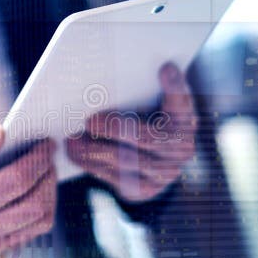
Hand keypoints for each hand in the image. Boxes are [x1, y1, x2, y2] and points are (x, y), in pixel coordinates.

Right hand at [0, 124, 56, 257]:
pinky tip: (31, 192)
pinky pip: (30, 234)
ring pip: (40, 223)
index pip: (17, 182)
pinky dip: (38, 212)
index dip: (37, 160)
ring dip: (48, 195)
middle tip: (49, 156)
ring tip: (44, 172)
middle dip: (48, 177)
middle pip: (35, 205)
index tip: (47, 143)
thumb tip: (0, 133)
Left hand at [66, 62, 196, 201]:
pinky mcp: (146, 190)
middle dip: (116, 129)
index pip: (182, 100)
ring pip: (128, 162)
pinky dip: (94, 166)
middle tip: (89, 121)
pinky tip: (76, 154)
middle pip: (148, 138)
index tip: (165, 68)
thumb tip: (158, 68)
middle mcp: (182, 148)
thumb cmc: (147, 115)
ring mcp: (166, 173)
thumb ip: (150, 85)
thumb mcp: (154, 98)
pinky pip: (118, 180)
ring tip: (73, 140)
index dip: (175, 86)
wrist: (155, 152)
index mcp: (185, 118)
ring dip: (95, 151)